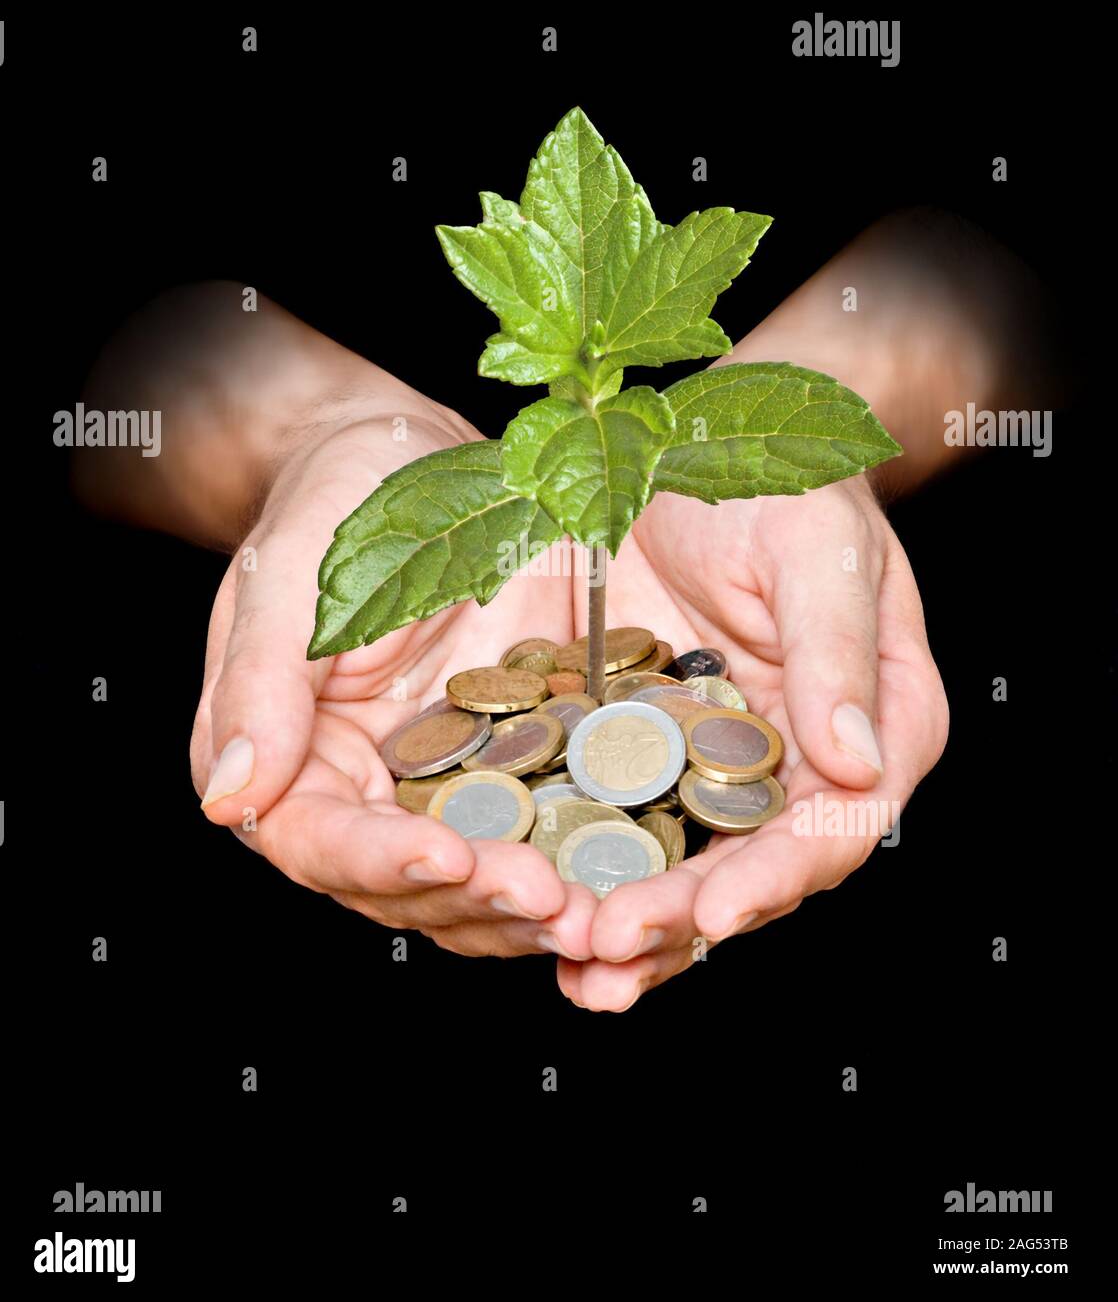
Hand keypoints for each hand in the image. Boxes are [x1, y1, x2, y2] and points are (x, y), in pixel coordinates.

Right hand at [190, 407, 596, 960]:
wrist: (422, 456)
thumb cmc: (337, 499)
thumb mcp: (290, 574)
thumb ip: (261, 686)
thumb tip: (233, 800)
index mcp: (293, 760)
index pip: (321, 843)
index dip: (380, 862)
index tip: (446, 857)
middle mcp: (369, 791)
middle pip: (411, 886)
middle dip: (478, 901)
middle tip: (552, 903)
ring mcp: (450, 784)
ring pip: (483, 881)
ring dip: (538, 907)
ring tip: (602, 912)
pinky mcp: (522, 762)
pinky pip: (552, 826)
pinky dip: (586, 856)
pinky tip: (639, 867)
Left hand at [558, 474, 947, 1009]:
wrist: (701, 447)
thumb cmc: (786, 484)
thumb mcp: (816, 550)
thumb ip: (835, 652)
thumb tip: (856, 764)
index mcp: (877, 727)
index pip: (834, 826)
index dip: (777, 877)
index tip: (718, 913)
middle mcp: (803, 764)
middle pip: (751, 868)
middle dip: (683, 918)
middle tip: (611, 951)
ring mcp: (720, 764)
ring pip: (684, 863)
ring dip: (634, 921)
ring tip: (576, 969)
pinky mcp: (649, 749)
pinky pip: (620, 819)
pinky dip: (585, 864)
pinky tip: (539, 903)